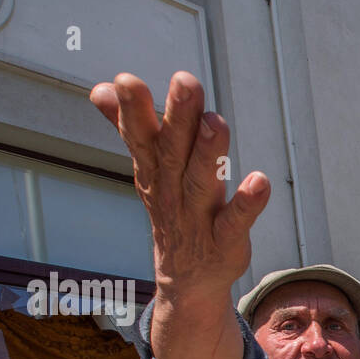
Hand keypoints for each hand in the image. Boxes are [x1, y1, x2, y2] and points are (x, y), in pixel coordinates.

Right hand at [88, 72, 269, 358]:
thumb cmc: (172, 209)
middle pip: (174, 151)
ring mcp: (198, 217)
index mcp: (155, 169)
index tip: (125, 80)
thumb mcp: (148, 168)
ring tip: (216, 121)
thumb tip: (100, 89)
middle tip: (185, 81)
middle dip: (178, 117)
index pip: (141, 137)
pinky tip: (259, 181)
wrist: (186, 278)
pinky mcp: (225, 241)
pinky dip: (247, 204)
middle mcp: (173, 190)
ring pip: (202, 182)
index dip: (133, 111)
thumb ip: (128, 127)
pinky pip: (235, 222)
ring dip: (210, 153)